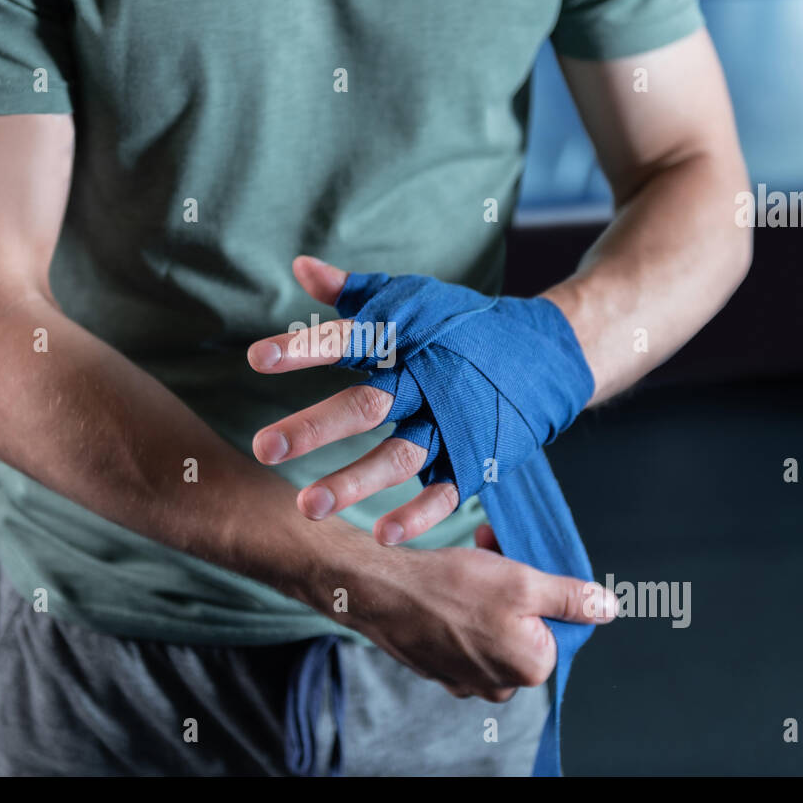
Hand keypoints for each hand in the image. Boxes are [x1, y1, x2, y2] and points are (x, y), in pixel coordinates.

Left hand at [248, 256, 456, 543]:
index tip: (257, 358)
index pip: (351, 339)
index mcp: (407, 339)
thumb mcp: (412, 302)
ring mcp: (452, 424)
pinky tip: (382, 536)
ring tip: (306, 505)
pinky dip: (419, 515)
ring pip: (400, 456)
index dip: (305, 348)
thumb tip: (301, 266)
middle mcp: (427, 382)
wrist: (545, 353)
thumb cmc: (460, 327)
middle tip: (263, 447)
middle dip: (314, 428)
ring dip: (354, 481)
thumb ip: (354, 292)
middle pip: (367, 405)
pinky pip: (446, 492)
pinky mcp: (474, 459)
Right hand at [344, 523, 616, 700]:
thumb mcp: (523, 582)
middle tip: (494, 550)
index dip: (543, 586)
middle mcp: (500, 684)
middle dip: (516, 586)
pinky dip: (464, 609)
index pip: (559, 625)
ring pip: (496, 628)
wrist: (380, 592)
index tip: (521, 560)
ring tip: (471, 559)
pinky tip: (448, 585)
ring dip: (491, 592)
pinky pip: (467, 636)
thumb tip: (609, 608)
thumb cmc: (449, 587)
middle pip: (527, 626)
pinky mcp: (441, 667)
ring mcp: (467, 678)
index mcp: (530, 668)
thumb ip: (572, 598)